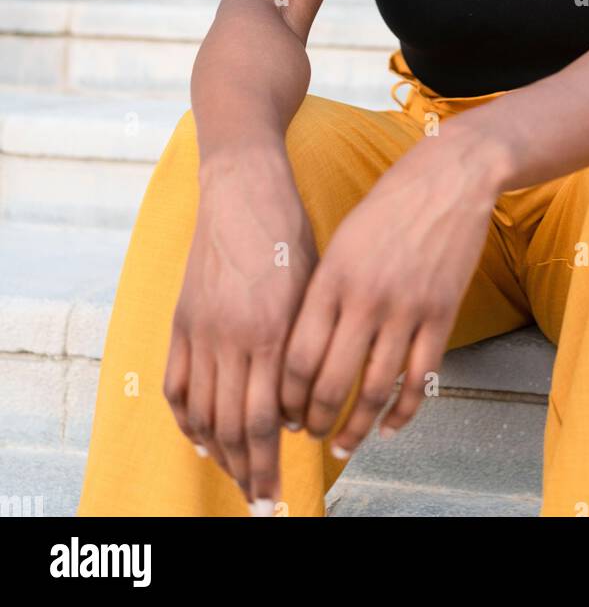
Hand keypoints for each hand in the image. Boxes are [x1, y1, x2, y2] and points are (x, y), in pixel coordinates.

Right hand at [163, 138, 317, 512]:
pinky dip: (186, 418)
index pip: (267, 417)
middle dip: (248, 469)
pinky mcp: (182, 319)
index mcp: (269, 331)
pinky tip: (200, 437)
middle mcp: (230, 337)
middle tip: (260, 499)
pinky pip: (176, 383)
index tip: (281, 487)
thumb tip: (299, 407)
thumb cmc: (290, 232)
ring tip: (235, 474)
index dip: (272, 459)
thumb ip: (303, 347)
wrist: (244, 187)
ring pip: (202, 411)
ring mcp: (200, 330)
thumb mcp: (313, 288)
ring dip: (219, 451)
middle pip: (234, 425)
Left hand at [279, 128, 501, 457]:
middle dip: (315, 420)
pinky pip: (420, 379)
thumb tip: (301, 350)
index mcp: (331, 278)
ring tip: (344, 444)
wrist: (448, 177)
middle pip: (330, 382)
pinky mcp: (441, 313)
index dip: (286, 396)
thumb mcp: (340, 243)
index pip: (296, 357)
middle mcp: (365, 298)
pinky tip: (391, 426)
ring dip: (356, 427)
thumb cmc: (387, 206)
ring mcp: (406, 308)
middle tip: (310, 435)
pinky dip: (404, 412)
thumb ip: (322, 293)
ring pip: (376, 390)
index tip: (283, 412)